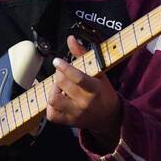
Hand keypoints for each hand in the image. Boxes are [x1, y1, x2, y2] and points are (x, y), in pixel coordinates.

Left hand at [46, 35, 122, 150]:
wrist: (109, 117)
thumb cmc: (103, 92)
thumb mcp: (98, 72)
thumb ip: (83, 54)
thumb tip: (70, 38)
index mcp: (94, 88)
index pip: (77, 77)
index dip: (64, 67)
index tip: (57, 61)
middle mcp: (85, 102)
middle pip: (61, 84)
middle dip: (59, 75)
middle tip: (62, 74)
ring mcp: (76, 114)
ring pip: (53, 99)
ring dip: (53, 90)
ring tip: (60, 88)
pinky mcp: (69, 122)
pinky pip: (52, 114)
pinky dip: (51, 106)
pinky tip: (59, 99)